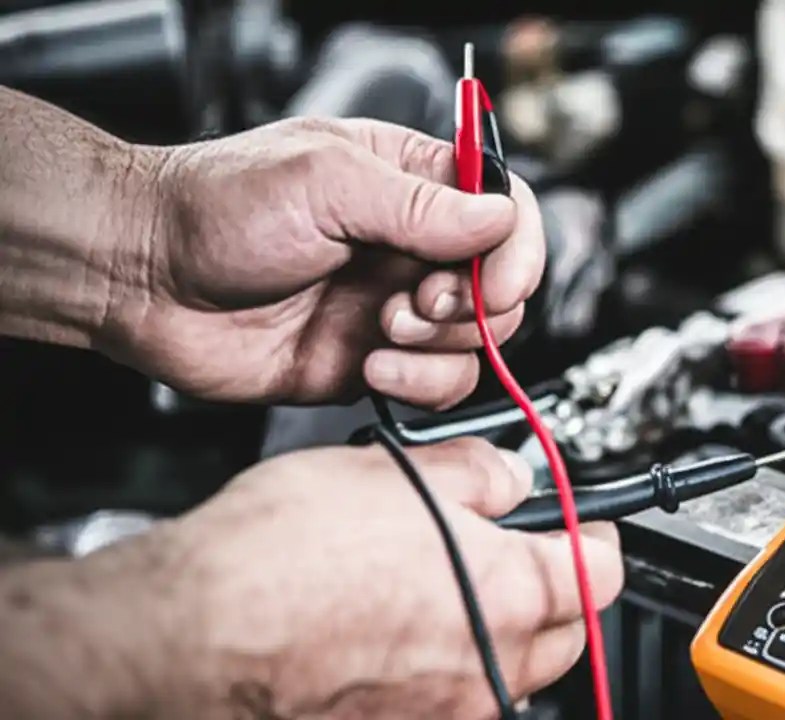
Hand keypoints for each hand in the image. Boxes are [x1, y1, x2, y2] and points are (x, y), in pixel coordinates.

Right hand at [0, 438, 622, 719]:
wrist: (191, 634)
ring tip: (440, 590)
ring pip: (506, 674)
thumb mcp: (395, 471)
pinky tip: (393, 635)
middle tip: (516, 554)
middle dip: (555, 591)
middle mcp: (487, 668)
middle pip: (565, 631)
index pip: (598, 568)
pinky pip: (447, 702)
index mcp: (507, 593)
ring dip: (497, 633)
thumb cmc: (282, 555)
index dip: (592, 535)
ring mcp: (442, 714)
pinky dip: (442, 670)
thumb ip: (476, 474)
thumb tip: (506, 479)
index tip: (581, 523)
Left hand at [109, 116, 545, 406]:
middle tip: (418, 301)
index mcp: (409, 183)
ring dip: (443, 346)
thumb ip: (421, 205)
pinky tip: (370, 364)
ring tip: (383, 328)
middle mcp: (409, 247)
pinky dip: (418, 383)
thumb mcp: (325, 182)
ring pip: (477, 344)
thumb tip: (498, 219)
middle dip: (474, 305)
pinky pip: (435, 385)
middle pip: (502, 285)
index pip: (504, 210)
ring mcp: (394, 307)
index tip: (494, 281)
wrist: (141, 278)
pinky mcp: (372, 361)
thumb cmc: (215, 208)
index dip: (516, 250)